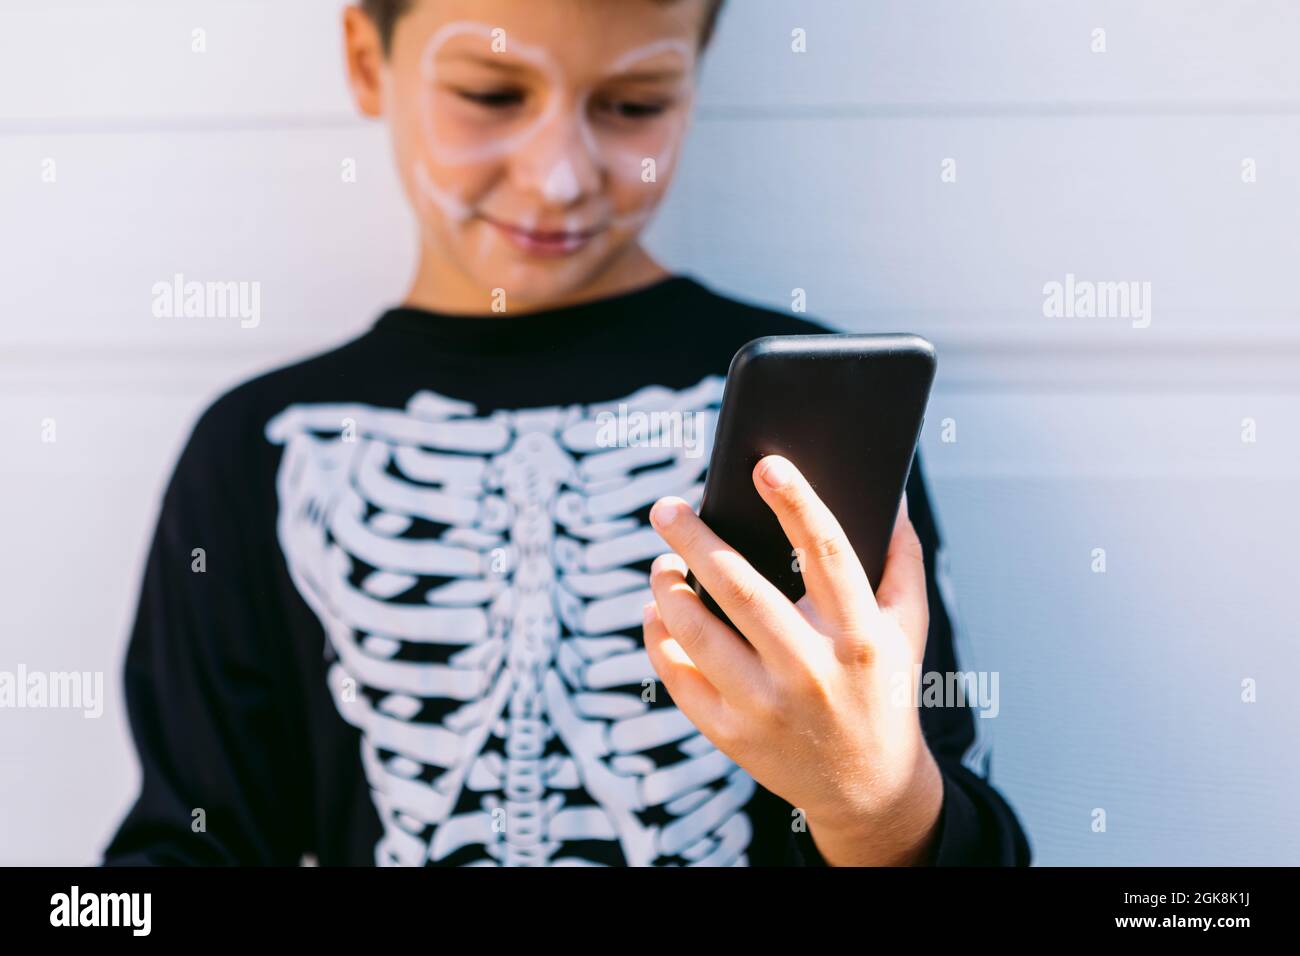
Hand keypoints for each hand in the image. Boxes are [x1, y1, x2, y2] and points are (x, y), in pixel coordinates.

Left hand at [644, 455, 943, 865]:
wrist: (866, 789)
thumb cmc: (883, 687)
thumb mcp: (905, 627)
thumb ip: (900, 558)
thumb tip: (892, 492)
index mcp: (860, 637)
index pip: (827, 555)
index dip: (797, 504)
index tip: (764, 465)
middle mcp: (813, 673)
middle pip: (742, 591)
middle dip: (696, 540)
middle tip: (666, 507)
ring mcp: (768, 709)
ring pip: (699, 635)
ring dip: (668, 589)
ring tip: (661, 561)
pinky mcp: (732, 736)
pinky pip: (678, 678)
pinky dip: (658, 638)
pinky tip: (657, 611)